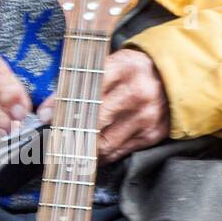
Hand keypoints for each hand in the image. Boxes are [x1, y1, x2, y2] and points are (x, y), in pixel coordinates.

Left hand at [38, 48, 169, 162]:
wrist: (176, 79)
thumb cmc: (134, 72)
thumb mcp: (112, 65)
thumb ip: (81, 82)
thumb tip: (46, 111)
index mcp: (124, 67)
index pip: (85, 88)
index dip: (61, 105)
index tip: (45, 117)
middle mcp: (136, 92)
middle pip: (93, 119)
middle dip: (70, 131)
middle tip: (53, 138)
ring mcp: (146, 116)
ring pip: (104, 142)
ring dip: (82, 149)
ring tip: (69, 149)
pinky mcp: (152, 135)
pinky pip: (118, 151)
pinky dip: (101, 155)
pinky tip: (91, 153)